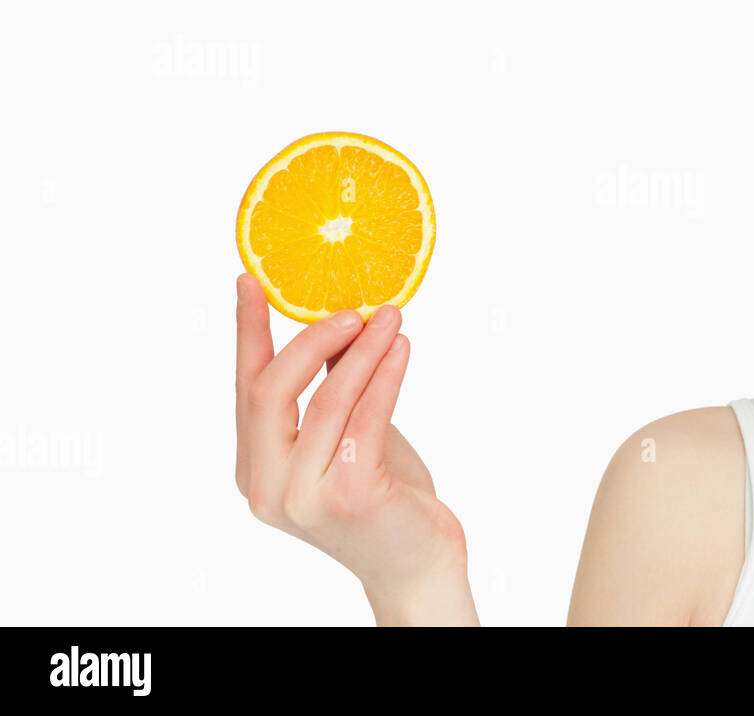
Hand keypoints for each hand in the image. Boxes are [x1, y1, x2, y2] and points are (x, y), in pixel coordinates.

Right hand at [234, 273, 477, 624]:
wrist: (416, 563)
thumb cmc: (383, 495)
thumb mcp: (350, 433)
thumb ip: (334, 386)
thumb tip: (339, 320)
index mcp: (255, 468)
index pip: (246, 388)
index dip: (247, 333)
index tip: (250, 281)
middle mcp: (267, 486)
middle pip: (270, 391)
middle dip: (310, 340)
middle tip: (350, 308)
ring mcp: (302, 496)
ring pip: (327, 399)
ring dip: (362, 350)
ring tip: (390, 318)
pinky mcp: (347, 497)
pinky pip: (365, 417)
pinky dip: (385, 376)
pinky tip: (402, 349)